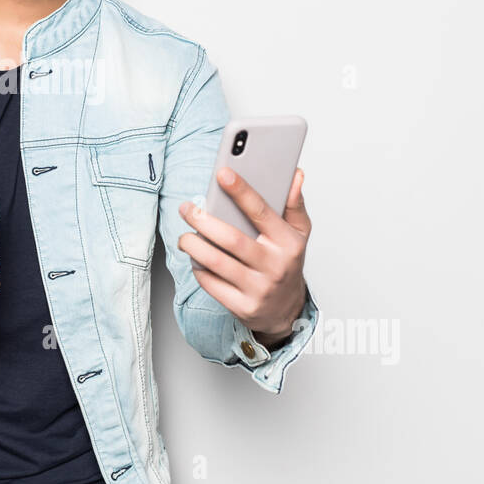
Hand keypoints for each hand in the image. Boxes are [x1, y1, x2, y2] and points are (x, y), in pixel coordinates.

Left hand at [177, 166, 310, 343]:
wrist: (287, 310)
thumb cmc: (286, 263)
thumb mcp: (299, 234)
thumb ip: (294, 204)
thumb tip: (295, 176)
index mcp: (288, 243)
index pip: (261, 212)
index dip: (241, 191)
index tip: (223, 174)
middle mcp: (275, 266)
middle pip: (232, 239)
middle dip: (203, 220)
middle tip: (187, 209)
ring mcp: (258, 289)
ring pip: (216, 262)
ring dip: (193, 245)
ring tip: (184, 235)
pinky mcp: (243, 306)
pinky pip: (211, 284)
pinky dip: (198, 269)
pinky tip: (194, 258)